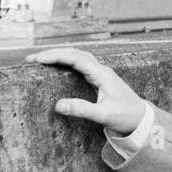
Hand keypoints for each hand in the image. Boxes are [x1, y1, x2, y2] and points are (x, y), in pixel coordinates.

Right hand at [27, 48, 146, 135]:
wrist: (140, 118)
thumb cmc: (125, 116)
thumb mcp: (103, 115)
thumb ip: (82, 110)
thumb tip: (58, 105)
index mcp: (102, 74)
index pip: (77, 58)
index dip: (56, 56)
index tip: (38, 59)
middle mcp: (101, 70)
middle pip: (75, 53)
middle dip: (53, 53)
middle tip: (31, 58)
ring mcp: (101, 73)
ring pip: (78, 56)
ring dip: (60, 55)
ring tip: (40, 59)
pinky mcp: (99, 78)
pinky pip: (81, 64)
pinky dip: (67, 61)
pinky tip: (57, 64)